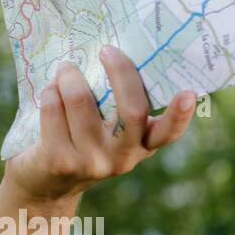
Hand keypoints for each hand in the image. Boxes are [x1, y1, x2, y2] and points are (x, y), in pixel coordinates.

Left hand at [5, 45, 196, 206]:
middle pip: (131, 110)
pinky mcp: (60, 160)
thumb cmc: (81, 140)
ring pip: (81, 100)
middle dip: (120, 72)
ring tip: (65, 70)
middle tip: (107, 51)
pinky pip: (53, 109)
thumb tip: (117, 55)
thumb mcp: (109, 131)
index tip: (189, 93)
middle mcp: (122, 157)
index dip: (180, 115)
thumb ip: (119, 106)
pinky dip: (49, 91)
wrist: (45, 183)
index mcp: (141, 146)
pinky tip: (49, 91)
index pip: (167, 134)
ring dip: (69, 76)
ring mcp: (91, 161)